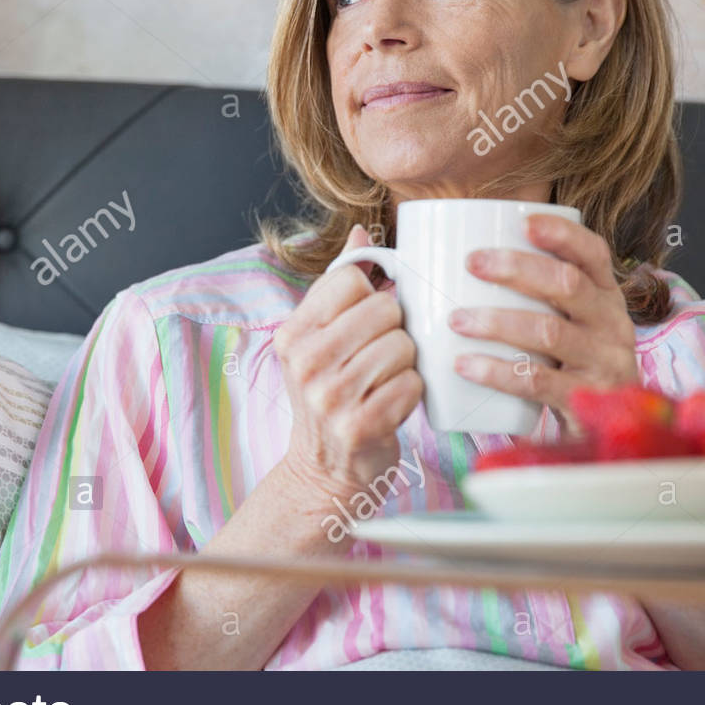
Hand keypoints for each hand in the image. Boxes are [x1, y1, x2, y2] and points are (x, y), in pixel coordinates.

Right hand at [273, 224, 424, 501]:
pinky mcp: (359, 426)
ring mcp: (329, 397)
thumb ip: (340, 287)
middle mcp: (304, 362)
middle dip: (396, 330)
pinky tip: (395, 404)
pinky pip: (412, 384)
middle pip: (384, 310)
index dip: (372, 295)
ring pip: (402, 346)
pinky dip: (412, 393)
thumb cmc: (331, 396)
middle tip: (382, 356)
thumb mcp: (322, 340)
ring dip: (407, 363)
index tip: (369, 320)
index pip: (349, 279)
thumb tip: (362, 232)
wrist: (324, 472)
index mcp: (292, 334)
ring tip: (388, 380)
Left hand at [446, 212, 638, 428]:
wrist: (607, 429)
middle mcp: (612, 324)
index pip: (593, 254)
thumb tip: (452, 266)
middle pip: (567, 285)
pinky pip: (537, 382)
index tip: (524, 221)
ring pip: (549, 331)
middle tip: (472, 262)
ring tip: (457, 319)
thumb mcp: (570, 324)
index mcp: (606, 296)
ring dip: (498, 321)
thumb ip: (534, 296)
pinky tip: (466, 365)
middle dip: (516, 269)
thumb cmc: (570, 363)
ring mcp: (602, 362)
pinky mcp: (584, 399)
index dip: (562, 235)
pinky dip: (498, 371)